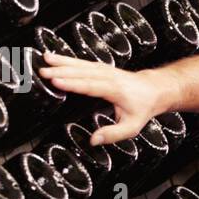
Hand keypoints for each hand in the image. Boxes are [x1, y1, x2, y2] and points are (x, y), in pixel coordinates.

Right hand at [37, 52, 173, 145]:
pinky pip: (83, 62)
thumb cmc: (143, 107)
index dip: (73, 83)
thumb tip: (94, 140)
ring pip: (81, 64)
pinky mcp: (102, 68)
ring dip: (62, 61)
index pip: (90, 85)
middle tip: (43, 72)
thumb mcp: (132, 126)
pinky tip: (56, 58)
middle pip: (82, 72)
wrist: (155, 90)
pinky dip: (68, 59)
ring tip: (45, 59)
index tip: (57, 82)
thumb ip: (113, 134)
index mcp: (114, 89)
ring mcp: (105, 70)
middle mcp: (108, 76)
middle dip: (62, 71)